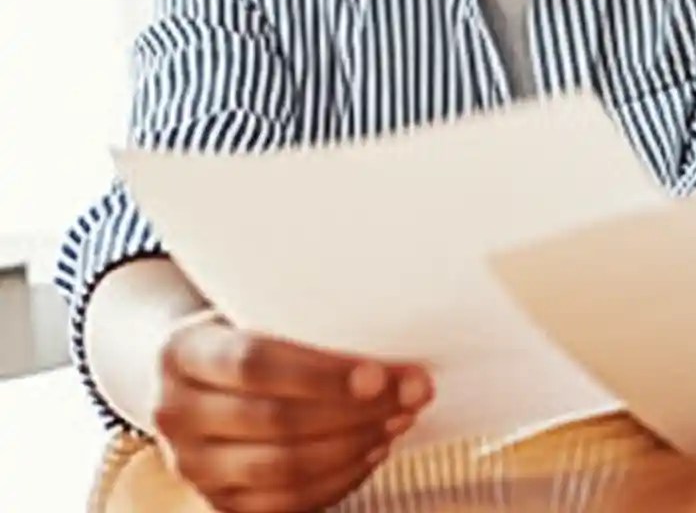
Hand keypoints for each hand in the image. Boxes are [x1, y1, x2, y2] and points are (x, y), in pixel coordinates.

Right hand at [155, 313, 432, 512]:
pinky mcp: (219, 502)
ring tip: (398, 419)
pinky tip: (373, 449)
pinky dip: (341, 478)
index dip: (321, 374)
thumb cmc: (244, 333)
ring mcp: (193, 466)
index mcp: (183, 352)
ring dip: (355, 445)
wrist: (196, 378)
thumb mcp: (254, 309)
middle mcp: (176, 413)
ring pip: (284, 468)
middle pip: (276, 421)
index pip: (253, 364)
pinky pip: (288, 502)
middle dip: (356, 411)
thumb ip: (303, 319)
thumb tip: (391, 333)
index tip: (379, 374)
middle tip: (411, 394)